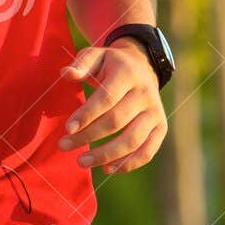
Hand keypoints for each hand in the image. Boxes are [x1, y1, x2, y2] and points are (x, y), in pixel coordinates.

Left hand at [57, 40, 167, 174]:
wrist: (142, 66)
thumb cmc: (111, 65)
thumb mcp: (96, 55)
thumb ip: (81, 64)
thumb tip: (66, 74)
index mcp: (128, 74)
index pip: (107, 99)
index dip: (87, 115)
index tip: (68, 128)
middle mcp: (145, 94)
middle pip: (116, 121)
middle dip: (88, 136)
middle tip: (64, 146)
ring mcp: (155, 112)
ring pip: (132, 140)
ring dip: (106, 155)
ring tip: (81, 161)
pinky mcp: (161, 127)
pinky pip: (148, 151)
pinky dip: (128, 164)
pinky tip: (107, 169)